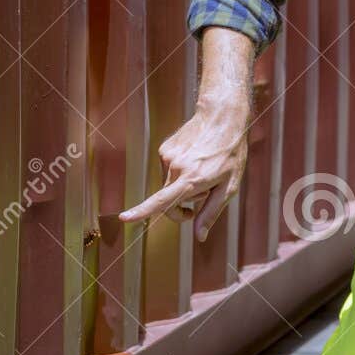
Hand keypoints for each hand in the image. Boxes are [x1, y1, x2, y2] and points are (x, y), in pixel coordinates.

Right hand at [121, 28, 256, 237]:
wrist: (221, 118)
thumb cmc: (231, 154)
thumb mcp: (229, 187)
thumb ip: (211, 213)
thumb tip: (199, 237)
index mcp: (191, 180)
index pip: (161, 201)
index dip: (142, 211)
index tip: (124, 218)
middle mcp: (175, 168)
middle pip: (168, 200)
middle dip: (183, 206)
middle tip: (206, 194)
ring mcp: (167, 157)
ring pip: (169, 185)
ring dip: (183, 185)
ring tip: (204, 169)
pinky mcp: (164, 149)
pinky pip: (169, 171)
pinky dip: (181, 171)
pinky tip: (196, 158)